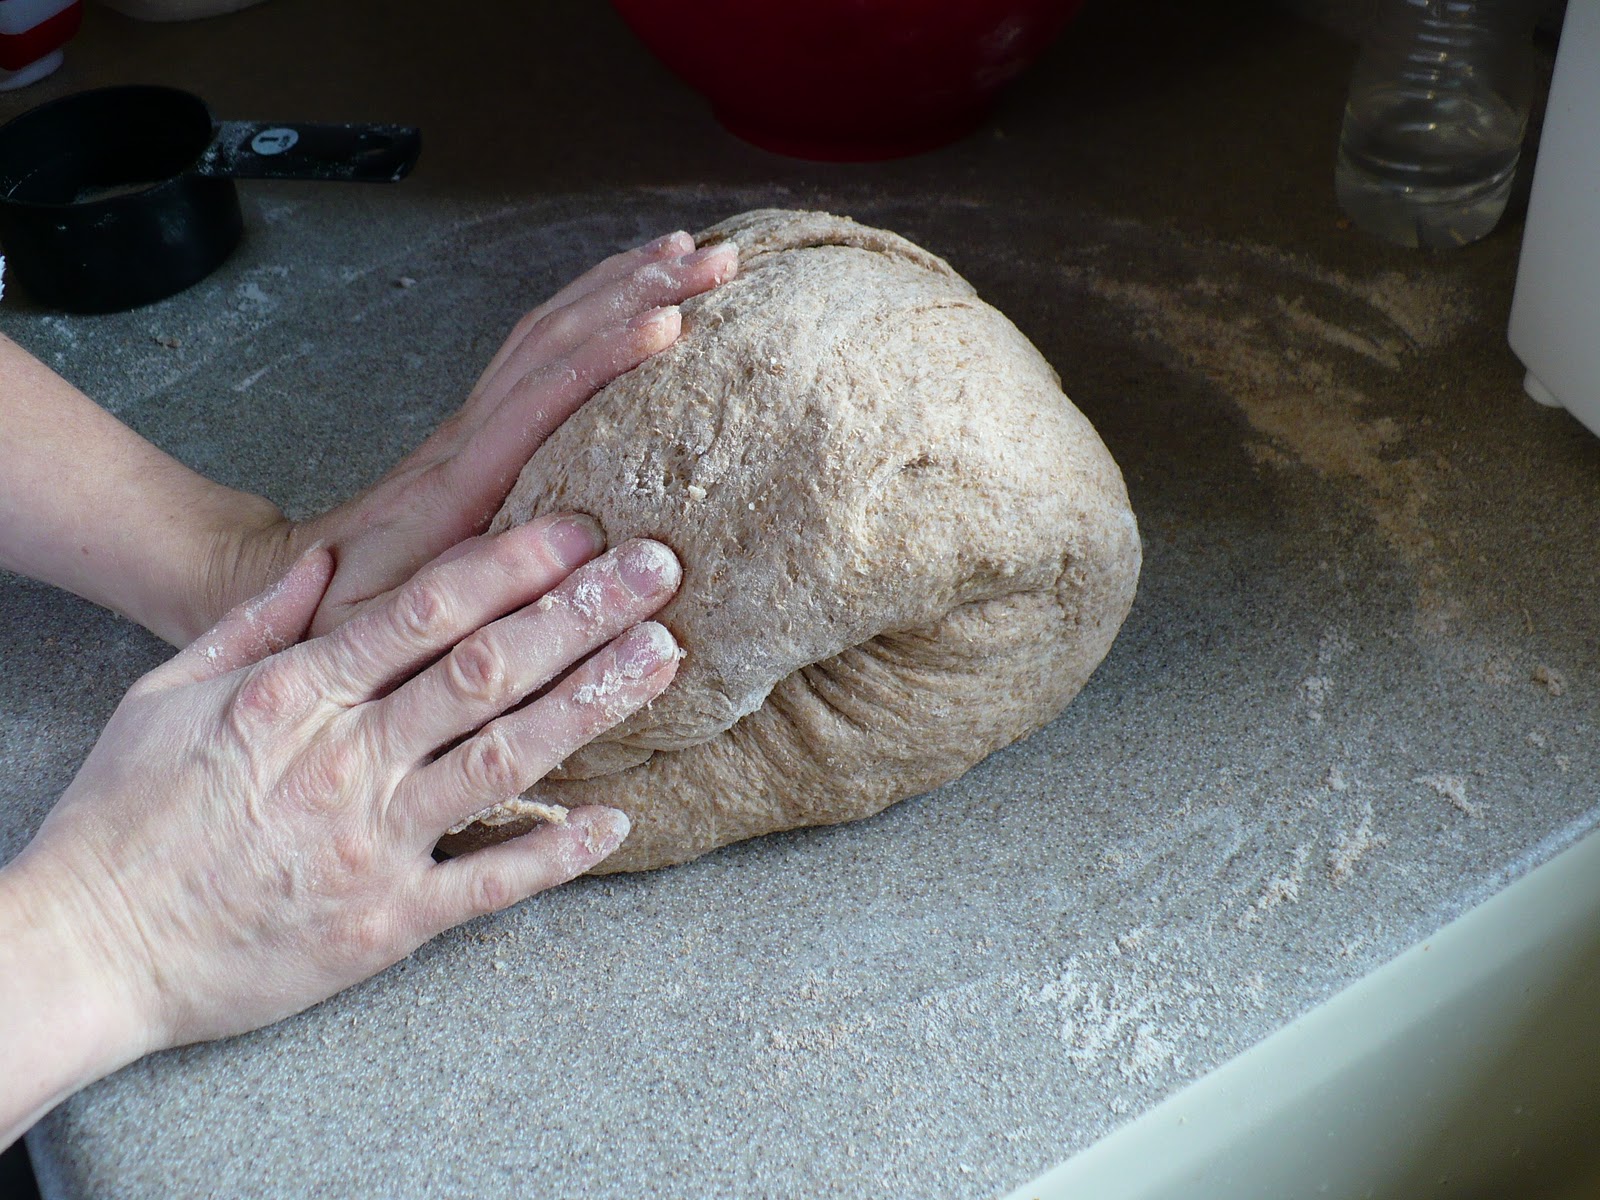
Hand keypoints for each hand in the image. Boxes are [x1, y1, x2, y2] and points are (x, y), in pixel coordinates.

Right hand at [0, 514, 680, 1138]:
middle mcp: (348, 760)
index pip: (426, 612)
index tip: (583, 532)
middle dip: (581, 614)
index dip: (515, 566)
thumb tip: (323, 561)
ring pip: (506, 759)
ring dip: (592, 704)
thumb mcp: (167, 695)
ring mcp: (375, 842)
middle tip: (659, 570)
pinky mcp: (387, 922)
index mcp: (297, 697)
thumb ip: (255, 621)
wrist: (87, 950)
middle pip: (487, 670)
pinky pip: (489, 883)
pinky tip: (620, 821)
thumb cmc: (121, 819)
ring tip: (662, 659)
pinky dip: (557, 852)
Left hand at [212, 231, 735, 638]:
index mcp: (461, 480)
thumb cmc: (339, 614)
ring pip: (550, 329)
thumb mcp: (393, 623)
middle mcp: (470, 433)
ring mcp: (472, 422)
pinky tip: (630, 296)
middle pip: (559, 337)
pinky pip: (538, 348)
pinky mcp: (477, 427)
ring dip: (621, 283)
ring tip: (691, 255)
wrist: (274, 578)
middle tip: (718, 264)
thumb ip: (462, 596)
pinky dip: (589, 308)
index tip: (673, 325)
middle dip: (640, 291)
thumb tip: (558, 571)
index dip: (608, 357)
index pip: (544, 398)